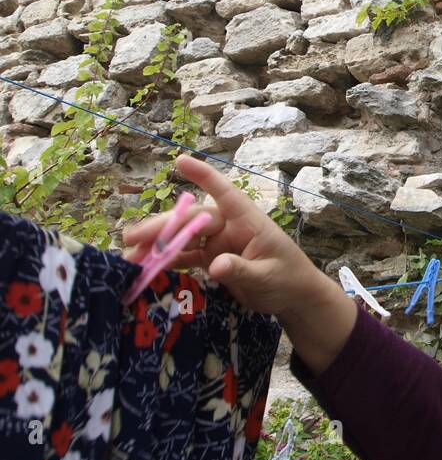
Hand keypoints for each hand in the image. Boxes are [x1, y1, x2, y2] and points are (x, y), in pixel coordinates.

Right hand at [121, 154, 355, 370]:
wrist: (294, 299)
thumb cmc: (288, 279)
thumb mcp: (267, 276)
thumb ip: (242, 270)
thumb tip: (216, 265)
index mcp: (247, 220)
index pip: (223, 192)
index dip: (203, 175)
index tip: (179, 161)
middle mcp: (229, 227)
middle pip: (192, 220)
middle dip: (162, 226)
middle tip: (131, 236)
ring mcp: (218, 243)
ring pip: (183, 238)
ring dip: (157, 245)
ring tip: (129, 255)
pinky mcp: (211, 260)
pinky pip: (185, 257)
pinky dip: (166, 262)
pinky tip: (145, 267)